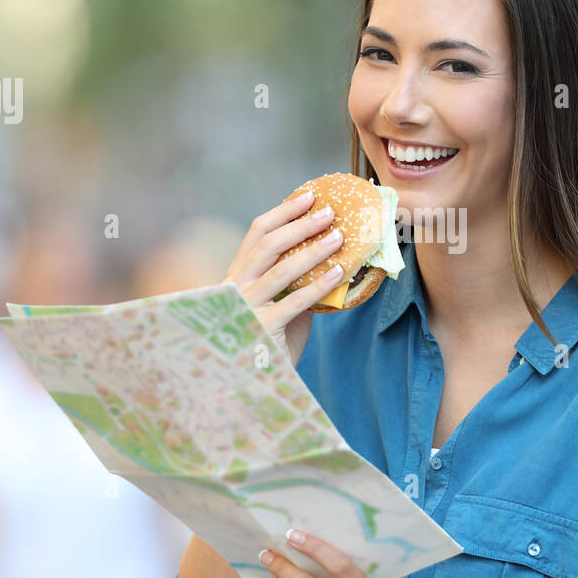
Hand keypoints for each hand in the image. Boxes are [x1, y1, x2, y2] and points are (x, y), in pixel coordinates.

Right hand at [221, 190, 345, 365]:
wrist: (256, 380)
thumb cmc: (272, 339)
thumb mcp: (278, 303)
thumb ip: (293, 282)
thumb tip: (331, 253)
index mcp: (238, 275)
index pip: (257, 234)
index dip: (283, 212)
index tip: (309, 196)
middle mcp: (237, 287)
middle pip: (268, 245)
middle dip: (301, 225)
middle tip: (331, 213)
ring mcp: (247, 307)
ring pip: (282, 270)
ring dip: (314, 251)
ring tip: (340, 238)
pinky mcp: (263, 328)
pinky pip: (295, 302)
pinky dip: (319, 286)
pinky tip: (340, 273)